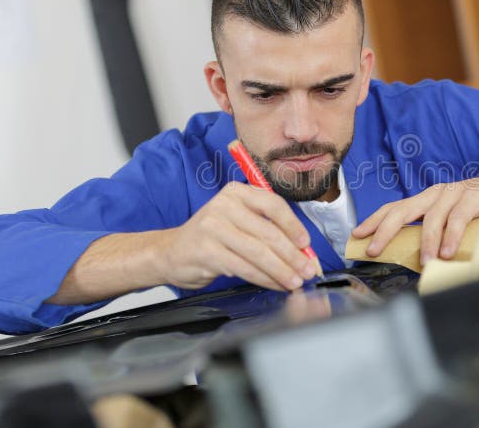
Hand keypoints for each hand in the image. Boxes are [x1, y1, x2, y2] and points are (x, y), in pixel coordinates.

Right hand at [158, 181, 316, 290]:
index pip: (273, 204)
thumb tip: (301, 249)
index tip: (306, 243)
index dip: (293, 225)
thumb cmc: (211, 237)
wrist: (170, 252)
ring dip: (281, 270)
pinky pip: (245, 267)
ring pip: (258, 252)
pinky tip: (276, 285)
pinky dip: (265, 279)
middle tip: (308, 270)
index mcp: (236, 193)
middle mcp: (224, 205)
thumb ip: (265, 228)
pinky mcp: (207, 251)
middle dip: (293, 255)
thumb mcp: (237, 221)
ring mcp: (213, 228)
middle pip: (268, 232)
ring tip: (295, 282)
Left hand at [351, 161, 478, 266]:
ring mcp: (455, 193)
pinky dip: (452, 235)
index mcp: (427, 199)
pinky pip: (459, 217)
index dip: (374, 221)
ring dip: (427, 242)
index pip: (394, 208)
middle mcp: (436, 193)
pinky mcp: (476, 196)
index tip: (357, 236)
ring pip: (432, 217)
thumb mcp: (454, 220)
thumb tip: (417, 260)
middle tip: (373, 250)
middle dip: (384, 230)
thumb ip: (437, 233)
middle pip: (403, 211)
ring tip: (424, 263)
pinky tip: (448, 252)